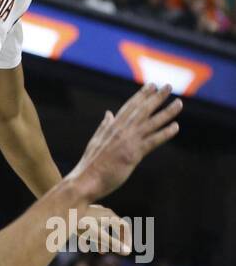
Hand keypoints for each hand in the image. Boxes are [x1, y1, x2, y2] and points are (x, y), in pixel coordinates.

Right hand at [70, 84, 180, 201]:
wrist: (85, 180)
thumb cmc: (90, 164)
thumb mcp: (96, 140)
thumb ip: (104, 126)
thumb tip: (108, 113)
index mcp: (112, 127)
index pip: (130, 107)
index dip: (141, 95)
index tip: (151, 85)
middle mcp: (121, 130)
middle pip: (142, 110)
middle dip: (156, 97)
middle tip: (168, 86)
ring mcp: (127, 141)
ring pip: (151, 123)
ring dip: (166, 112)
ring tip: (179, 103)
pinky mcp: (132, 154)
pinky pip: (152, 141)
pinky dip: (164, 133)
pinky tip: (175, 127)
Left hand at [84, 204, 130, 254]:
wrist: (61, 211)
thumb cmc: (80, 222)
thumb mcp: (97, 235)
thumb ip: (112, 243)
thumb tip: (127, 253)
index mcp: (109, 215)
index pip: (125, 226)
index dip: (127, 239)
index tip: (125, 250)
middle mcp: (104, 212)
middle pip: (116, 227)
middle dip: (116, 240)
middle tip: (117, 251)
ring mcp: (95, 212)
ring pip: (105, 228)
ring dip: (105, 240)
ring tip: (102, 251)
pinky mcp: (86, 215)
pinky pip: (95, 226)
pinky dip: (95, 237)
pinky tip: (89, 246)